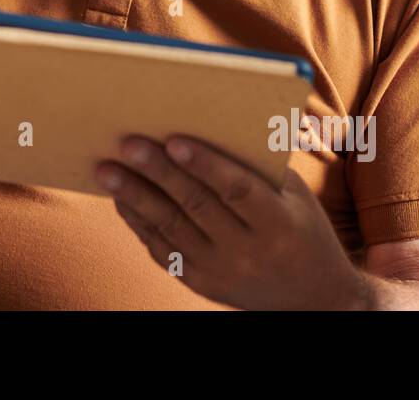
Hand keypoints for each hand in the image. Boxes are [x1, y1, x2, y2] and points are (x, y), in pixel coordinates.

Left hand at [95, 134, 368, 309]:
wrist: (312, 298)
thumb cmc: (302, 227)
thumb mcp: (296, 196)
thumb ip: (257, 165)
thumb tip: (208, 120)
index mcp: (279, 224)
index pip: (237, 190)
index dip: (205, 164)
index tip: (173, 139)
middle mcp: (248, 252)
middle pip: (196, 205)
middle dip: (158, 172)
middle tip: (127, 143)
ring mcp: (220, 272)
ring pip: (170, 228)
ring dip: (135, 196)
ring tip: (106, 169)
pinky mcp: (199, 283)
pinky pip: (162, 248)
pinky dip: (139, 221)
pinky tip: (121, 196)